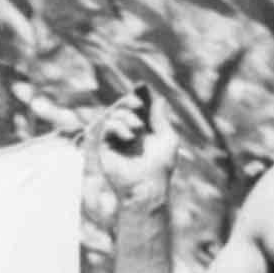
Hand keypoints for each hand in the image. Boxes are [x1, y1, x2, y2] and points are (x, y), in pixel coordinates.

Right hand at [96, 87, 176, 201]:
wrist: (147, 186)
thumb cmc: (160, 166)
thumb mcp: (167, 138)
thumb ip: (161, 118)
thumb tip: (160, 98)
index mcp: (144, 132)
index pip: (139, 109)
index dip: (139, 96)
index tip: (141, 86)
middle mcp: (129, 135)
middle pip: (124, 108)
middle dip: (130, 101)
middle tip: (138, 103)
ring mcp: (117, 141)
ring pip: (115, 115)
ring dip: (127, 116)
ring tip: (138, 127)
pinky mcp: (106, 149)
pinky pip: (107, 127)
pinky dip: (119, 126)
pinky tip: (130, 136)